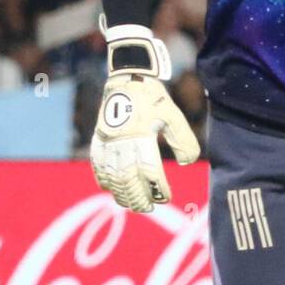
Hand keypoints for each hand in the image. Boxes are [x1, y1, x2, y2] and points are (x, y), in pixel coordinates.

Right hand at [90, 23, 199, 212]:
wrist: (127, 76)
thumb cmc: (153, 97)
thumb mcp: (173, 115)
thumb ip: (183, 139)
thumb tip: (187, 163)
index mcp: (141, 135)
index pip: (149, 170)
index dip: (157, 188)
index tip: (166, 197)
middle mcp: (121, 140)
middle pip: (127, 178)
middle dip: (138, 197)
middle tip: (149, 208)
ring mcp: (107, 140)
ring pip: (111, 175)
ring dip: (121, 193)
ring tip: (132, 204)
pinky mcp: (99, 137)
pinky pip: (97, 164)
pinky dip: (104, 179)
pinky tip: (111, 189)